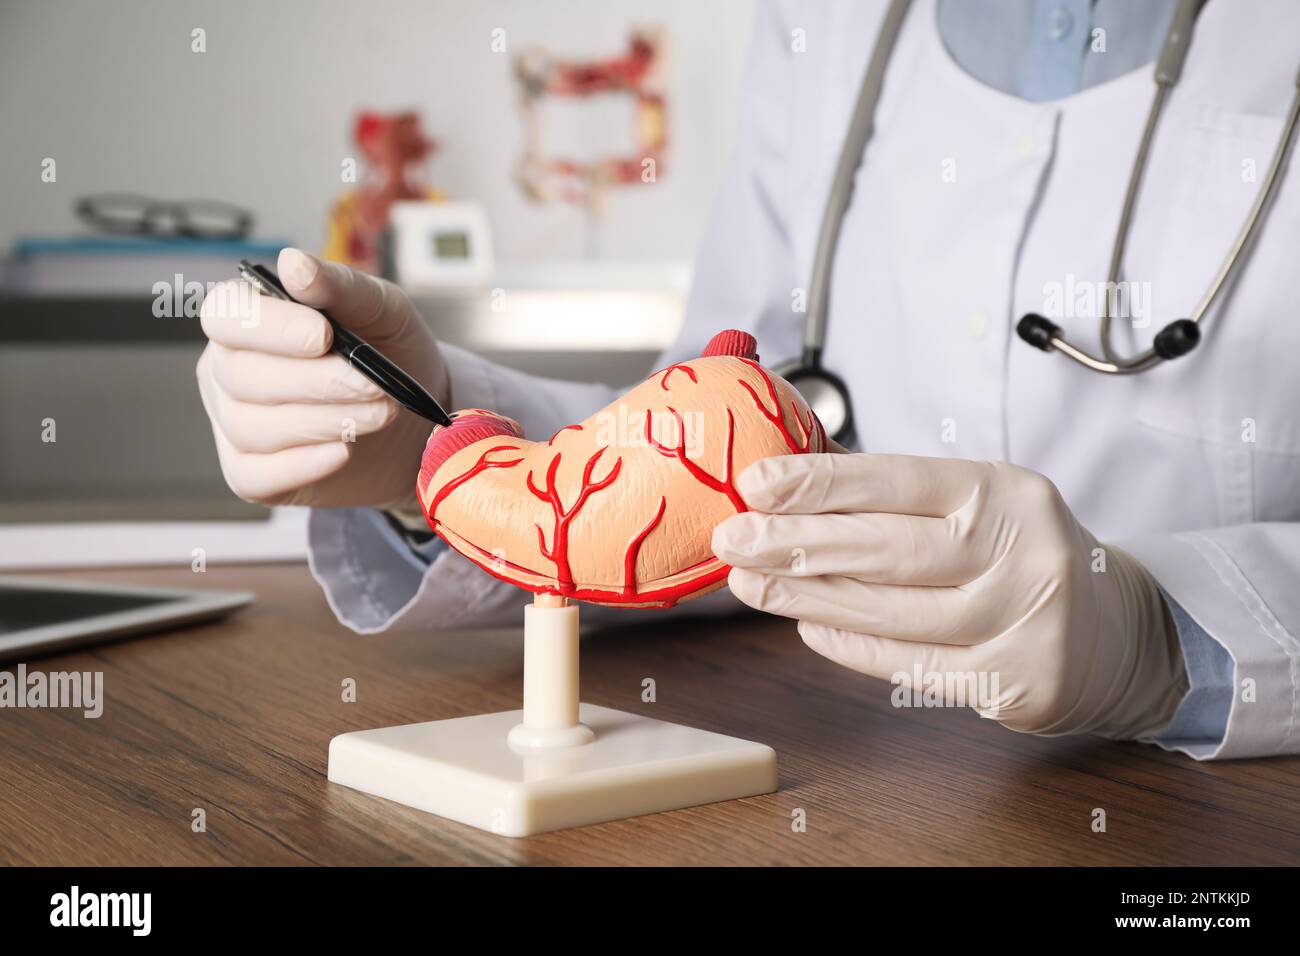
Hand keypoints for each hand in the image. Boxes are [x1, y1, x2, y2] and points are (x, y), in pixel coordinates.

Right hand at [196, 248, 448, 511]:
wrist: (416, 422)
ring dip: (324, 421)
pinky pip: (259, 475)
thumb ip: (340, 286)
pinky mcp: (251, 475)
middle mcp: (227, 370)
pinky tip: (344, 451)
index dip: (269, 327)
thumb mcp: (382, 311)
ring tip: (381, 413)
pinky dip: (305, 464)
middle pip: (242, 376)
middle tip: (374, 385)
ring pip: (253, 427)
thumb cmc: (390, 355)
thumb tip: (293, 262)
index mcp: (248, 319)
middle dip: (316, 382)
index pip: (226, 315)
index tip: (324, 335)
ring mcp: (234, 424)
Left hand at [712, 453, 1188, 738]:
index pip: (897, 481)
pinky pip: (908, 664)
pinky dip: (849, 643)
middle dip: (795, 543)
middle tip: (732, 538)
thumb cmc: (1020, 552)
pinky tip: (805, 622)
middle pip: (886, 549)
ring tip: (750, 582)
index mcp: (1005, 491)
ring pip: (889, 611)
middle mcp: (1018, 553)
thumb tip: (791, 488)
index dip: (820, 483)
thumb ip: (901, 498)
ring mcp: (1019, 622)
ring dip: (806, 596)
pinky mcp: (1012, 682)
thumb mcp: (982, 502)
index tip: (756, 482)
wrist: (1115, 631)